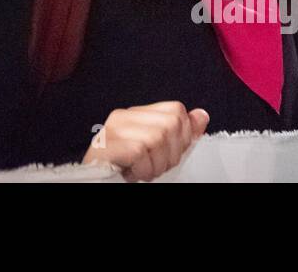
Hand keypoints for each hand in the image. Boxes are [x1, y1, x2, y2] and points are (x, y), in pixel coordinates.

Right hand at [83, 102, 208, 181]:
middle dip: (170, 154)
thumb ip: (179, 134)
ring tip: (141, 171)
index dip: (182, 138)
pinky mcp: (107, 144)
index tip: (167, 156)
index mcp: (136, 115)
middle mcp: (123, 116)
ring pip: (157, 137)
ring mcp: (113, 129)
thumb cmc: (126, 172)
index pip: (176, 110)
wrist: (96, 185)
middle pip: (170, 124)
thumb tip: (202, 115)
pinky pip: (139, 151)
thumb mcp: (158, 153)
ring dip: (155, 165)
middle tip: (152, 166)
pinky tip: (133, 174)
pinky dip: (142, 169)